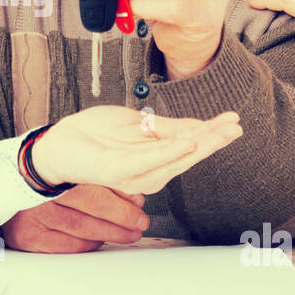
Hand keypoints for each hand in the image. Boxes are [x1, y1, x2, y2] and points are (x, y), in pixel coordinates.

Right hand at [2, 184, 148, 252]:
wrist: (1, 188)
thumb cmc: (39, 179)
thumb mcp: (64, 167)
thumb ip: (94, 176)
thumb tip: (131, 193)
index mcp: (50, 173)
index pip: (93, 186)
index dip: (120, 195)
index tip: (138, 200)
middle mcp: (40, 194)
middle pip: (91, 207)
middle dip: (122, 216)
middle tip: (139, 221)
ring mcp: (33, 218)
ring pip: (83, 230)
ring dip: (112, 233)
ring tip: (130, 233)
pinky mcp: (29, 238)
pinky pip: (68, 245)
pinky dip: (90, 244)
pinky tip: (102, 240)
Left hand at [31, 104, 241, 195]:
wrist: (59, 143)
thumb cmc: (96, 135)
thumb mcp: (137, 123)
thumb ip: (166, 127)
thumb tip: (200, 125)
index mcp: (155, 159)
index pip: (189, 145)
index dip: (213, 134)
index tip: (234, 120)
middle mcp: (148, 172)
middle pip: (187, 156)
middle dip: (213, 141)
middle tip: (236, 127)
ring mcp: (133, 174)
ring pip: (172, 161)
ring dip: (198, 146)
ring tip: (219, 132)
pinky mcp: (116, 171)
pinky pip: (146, 162)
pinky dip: (168, 152)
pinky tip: (187, 142)